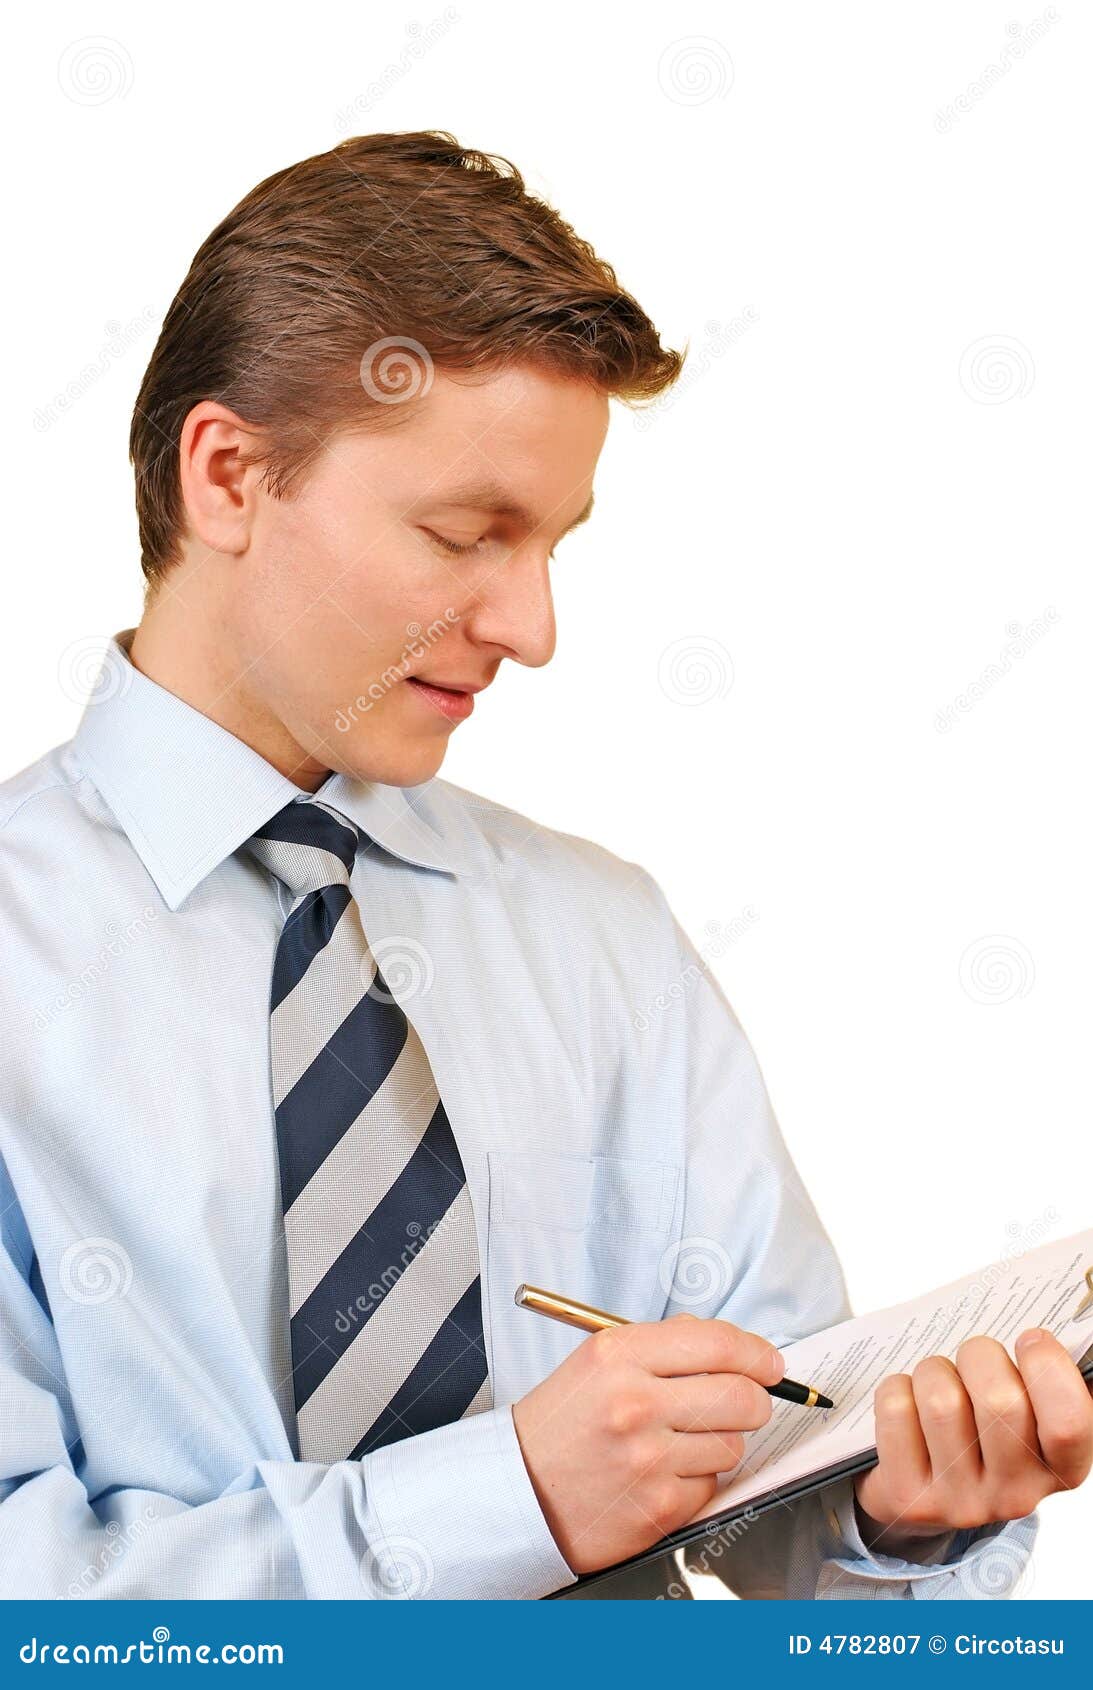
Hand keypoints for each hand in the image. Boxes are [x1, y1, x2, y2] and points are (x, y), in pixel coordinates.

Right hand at [511, 1314, 784, 1573]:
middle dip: (756, 1399)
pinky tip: (664, 1473)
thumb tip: (733, 1348)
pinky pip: (710, 1485)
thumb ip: (664, 1346)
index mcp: (620, 1355)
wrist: (521, 1490)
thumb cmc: (565, 1423)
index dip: (757, 1353)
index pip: (717, 1343)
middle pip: (741, 1396)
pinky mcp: (657, 1507)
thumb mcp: (599, 1361)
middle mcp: (634, 1403)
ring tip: (681, 1442)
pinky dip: (697, 1480)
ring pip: (732, 1444)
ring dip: (720, 1442)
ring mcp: (647, 1459)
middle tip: (746, 1402)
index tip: (769, 1364)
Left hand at [853, 1328, 1092, 1555]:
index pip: (1069, 1422)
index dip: (1049, 1367)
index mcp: (1057, 1469)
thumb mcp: (1029, 1414)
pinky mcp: (909, 1495)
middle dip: (980, 1355)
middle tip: (973, 1359)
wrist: (923, 1492)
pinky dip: (897, 1388)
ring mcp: (960, 1501)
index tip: (1030, 1339)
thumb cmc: (982, 1433)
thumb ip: (1047, 1380)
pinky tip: (908, 1406)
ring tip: (937, 1383)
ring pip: (941, 1399)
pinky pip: (897, 1409)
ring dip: (933, 1371)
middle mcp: (1014, 1494)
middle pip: (999, 1401)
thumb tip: (1054, 1332)